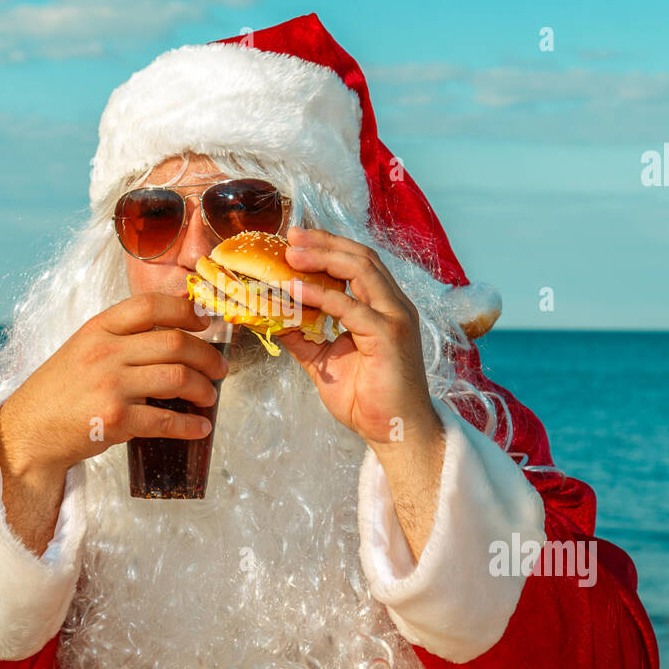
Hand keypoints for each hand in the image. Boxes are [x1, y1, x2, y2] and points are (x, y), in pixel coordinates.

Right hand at [0, 292, 229, 477]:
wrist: (27, 432)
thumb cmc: (60, 392)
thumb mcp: (83, 349)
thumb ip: (120, 339)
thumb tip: (173, 337)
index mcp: (98, 328)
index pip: (150, 305)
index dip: (185, 310)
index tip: (204, 323)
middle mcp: (105, 351)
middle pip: (175, 343)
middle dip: (207, 356)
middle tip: (219, 369)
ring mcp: (110, 385)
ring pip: (177, 379)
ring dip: (203, 389)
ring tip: (209, 397)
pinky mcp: (115, 419)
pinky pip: (166, 419)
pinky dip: (189, 426)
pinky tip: (199, 428)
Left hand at [276, 226, 440, 450]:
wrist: (394, 432)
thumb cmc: (367, 399)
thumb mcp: (325, 360)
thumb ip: (303, 336)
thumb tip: (274, 317)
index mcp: (383, 307)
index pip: (358, 263)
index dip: (328, 246)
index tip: (296, 240)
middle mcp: (394, 306)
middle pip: (360, 257)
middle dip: (323, 242)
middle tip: (290, 236)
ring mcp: (394, 318)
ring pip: (361, 270)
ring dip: (322, 257)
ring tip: (290, 254)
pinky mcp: (388, 335)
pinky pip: (349, 306)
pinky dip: (319, 295)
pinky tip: (294, 290)